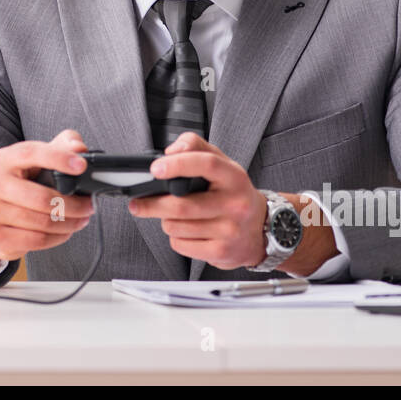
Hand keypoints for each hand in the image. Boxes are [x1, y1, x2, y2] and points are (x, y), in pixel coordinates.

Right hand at [0, 129, 94, 272]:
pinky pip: (37, 241)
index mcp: (2, 159)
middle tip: (89, 206)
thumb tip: (79, 148)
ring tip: (81, 219)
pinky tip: (64, 231)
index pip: (31, 153)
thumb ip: (60, 146)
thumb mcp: (35, 160)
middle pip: (42, 198)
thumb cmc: (18, 182)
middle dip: (74, 205)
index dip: (58, 158)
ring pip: (43, 223)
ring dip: (70, 223)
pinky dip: (57, 238)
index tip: (81, 165)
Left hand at [127, 132, 268, 269]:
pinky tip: (186, 231)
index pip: (206, 164)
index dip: (178, 164)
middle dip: (152, 204)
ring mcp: (229, 230)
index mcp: (234, 177)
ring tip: (173, 216)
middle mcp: (235, 204)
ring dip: (165, 221)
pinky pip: (181, 245)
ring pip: (176, 226)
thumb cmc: (235, 194)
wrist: (262, 229)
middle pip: (182, 205)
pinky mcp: (221, 252)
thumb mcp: (223, 164)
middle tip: (138, 202)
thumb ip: (196, 147)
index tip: (155, 168)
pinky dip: (175, 238)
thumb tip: (171, 151)